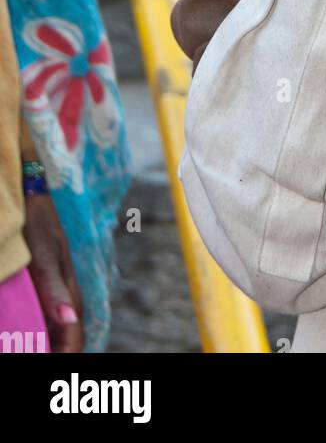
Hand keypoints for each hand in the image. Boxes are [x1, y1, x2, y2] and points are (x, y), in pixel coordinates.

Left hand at [24, 192, 83, 351]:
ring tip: (21, 346)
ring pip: (52, 331)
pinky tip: (17, 333)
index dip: (64, 356)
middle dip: (50, 352)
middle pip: (64, 338)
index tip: (44, 363)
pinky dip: (30, 331)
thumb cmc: (36, 223)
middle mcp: (64, 298)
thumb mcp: (44, 254)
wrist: (28, 196)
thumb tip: (69, 319)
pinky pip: (40, 319)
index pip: (73, 338)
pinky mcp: (42, 289)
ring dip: (40, 344)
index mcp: (70, 294)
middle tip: (26, 352)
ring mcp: (53, 294)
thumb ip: (55, 287)